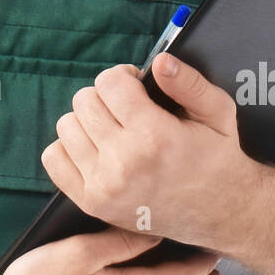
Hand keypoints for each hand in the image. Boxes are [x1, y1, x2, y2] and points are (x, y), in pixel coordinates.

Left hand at [40, 52, 260, 251]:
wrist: (221, 213)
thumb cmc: (218, 158)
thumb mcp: (218, 113)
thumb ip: (189, 83)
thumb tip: (159, 61)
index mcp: (154, 135)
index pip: (109, 82)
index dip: (124, 77)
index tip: (137, 88)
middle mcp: (123, 162)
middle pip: (84, 101)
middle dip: (105, 97)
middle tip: (127, 110)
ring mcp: (103, 185)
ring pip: (66, 125)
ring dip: (87, 121)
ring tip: (113, 130)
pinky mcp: (91, 203)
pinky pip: (54, 158)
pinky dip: (70, 147)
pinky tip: (96, 149)